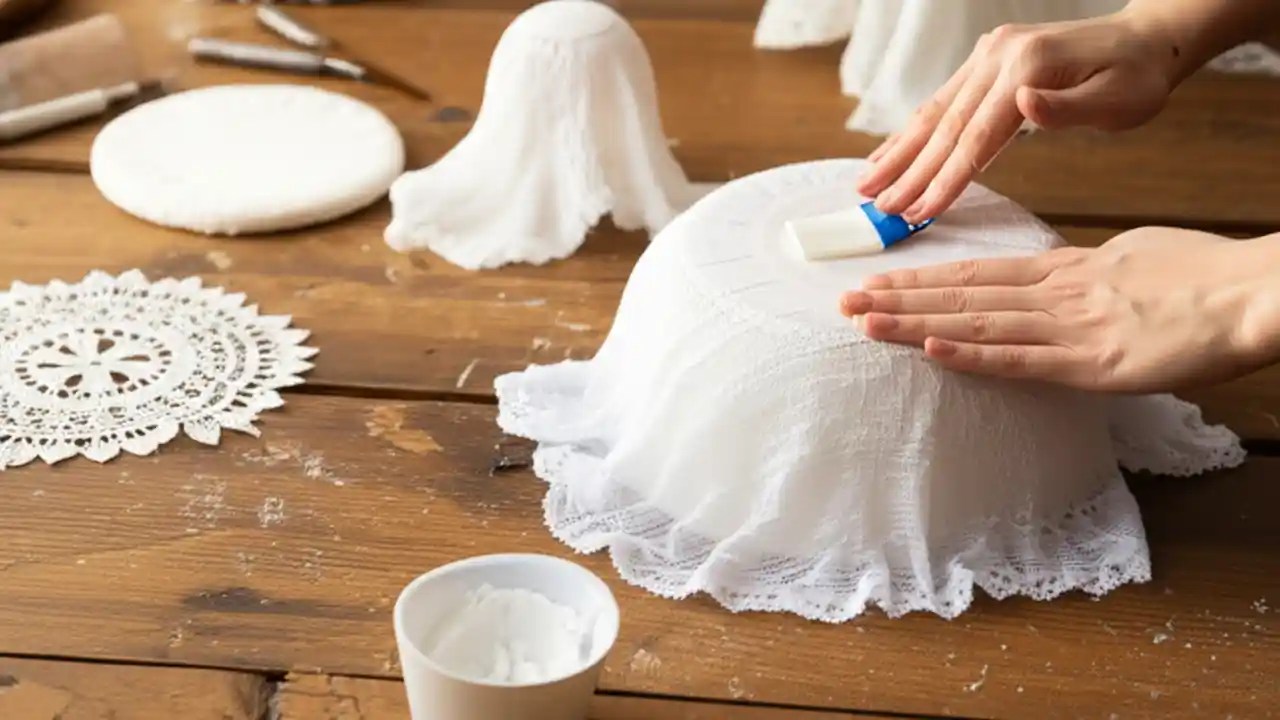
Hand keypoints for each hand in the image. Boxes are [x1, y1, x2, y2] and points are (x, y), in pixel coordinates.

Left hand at [838, 229, 1279, 392]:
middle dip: (900, 298)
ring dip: (916, 322)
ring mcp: (1071, 327)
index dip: (925, 279)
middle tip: (843, 300)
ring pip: (978, 322)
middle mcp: (1057, 294)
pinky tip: (931, 349)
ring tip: (864, 320)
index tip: (880, 280)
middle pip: (963, 295)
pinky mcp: (1093, 361)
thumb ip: (1088, 275)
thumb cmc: (1206, 277)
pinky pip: (1022, 360)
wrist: (1254, 292)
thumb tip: (1067, 280)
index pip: (979, 274)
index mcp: (1068, 271)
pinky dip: (973, 355)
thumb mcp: (1133, 261)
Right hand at [856, 12, 1176, 223]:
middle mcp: (999, 55)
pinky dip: (914, 130)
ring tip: (866, 184)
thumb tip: (1023, 107)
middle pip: (944, 124)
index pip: (977, 136)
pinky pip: (942, 100)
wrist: (1145, 40)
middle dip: (907, 171)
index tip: (919, 213)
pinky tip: (891, 151)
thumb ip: (1068, 108)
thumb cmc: (1138, 78)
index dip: (946, 178)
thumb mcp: (1121, 99)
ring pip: (934, 110)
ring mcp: (988, 54)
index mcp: (1028, 67)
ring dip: (897, 150)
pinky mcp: (985, 59)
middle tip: (877, 207)